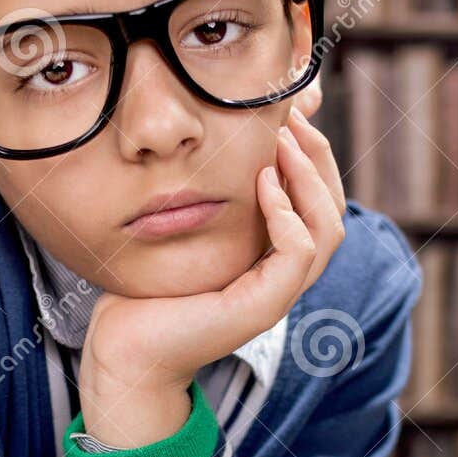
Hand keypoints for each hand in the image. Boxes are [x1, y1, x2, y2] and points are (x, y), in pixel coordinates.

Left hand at [77, 107, 346, 446]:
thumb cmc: (149, 284)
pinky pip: (298, 253)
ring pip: (328, 229)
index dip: (313, 154)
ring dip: (309, 178)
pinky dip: (288, 213)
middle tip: (290, 118)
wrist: (125, 344)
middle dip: (318, 157)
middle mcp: (284, 276)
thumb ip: (216, 192)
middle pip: (333, 209)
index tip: (288, 112)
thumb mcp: (190, 225)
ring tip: (281, 141)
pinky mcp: (262, 308)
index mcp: (273, 256)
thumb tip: (231, 137)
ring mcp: (278, 294)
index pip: (320, 199)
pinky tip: (261, 182)